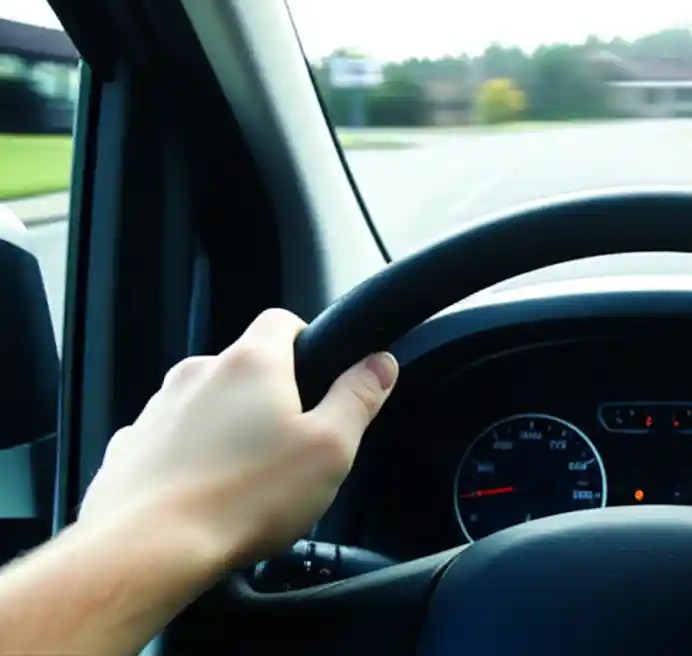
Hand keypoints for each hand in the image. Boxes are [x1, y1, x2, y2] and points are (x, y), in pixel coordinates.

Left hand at [79, 309, 397, 566]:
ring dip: (227, 429)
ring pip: (206, 405)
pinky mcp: (131, 448)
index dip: (307, 341)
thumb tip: (379, 364)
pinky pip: (171, 442)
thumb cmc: (243, 499)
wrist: (148, 550)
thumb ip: (358, 398)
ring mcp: (157, 409)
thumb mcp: (330, 448)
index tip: (320, 374)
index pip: (282, 321)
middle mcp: (199, 374)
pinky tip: (205, 496)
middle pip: (245, 368)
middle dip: (270, 399)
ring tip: (246, 482)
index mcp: (252, 364)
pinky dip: (190, 459)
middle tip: (292, 446)